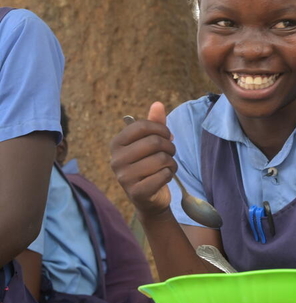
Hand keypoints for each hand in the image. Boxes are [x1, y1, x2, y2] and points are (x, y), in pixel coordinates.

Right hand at [110, 102, 176, 217]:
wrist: (148, 198)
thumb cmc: (149, 165)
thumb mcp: (150, 143)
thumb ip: (154, 123)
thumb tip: (158, 104)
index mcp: (117, 144)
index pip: (142, 126)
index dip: (161, 129)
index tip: (167, 136)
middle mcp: (116, 160)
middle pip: (154, 142)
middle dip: (170, 147)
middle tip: (170, 153)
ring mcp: (124, 177)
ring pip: (161, 159)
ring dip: (171, 162)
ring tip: (167, 166)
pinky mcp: (136, 192)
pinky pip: (163, 175)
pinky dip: (169, 175)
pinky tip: (164, 178)